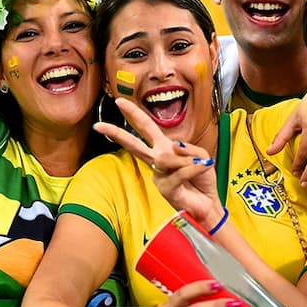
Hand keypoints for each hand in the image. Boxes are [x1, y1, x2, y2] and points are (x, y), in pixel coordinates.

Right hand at [93, 97, 224, 229]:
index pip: (147, 129)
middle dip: (117, 133)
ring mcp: (158, 176)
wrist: (208, 204)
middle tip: (99, 125)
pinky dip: (194, 168)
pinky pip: (180, 171)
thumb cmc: (202, 180)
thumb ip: (188, 148)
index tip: (119, 102)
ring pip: (166, 157)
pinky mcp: (164, 188)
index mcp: (164, 149)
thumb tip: (172, 147)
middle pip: (134, 144)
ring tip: (199, 166)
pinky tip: (201, 169)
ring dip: (188, 160)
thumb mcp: (200, 155)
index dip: (134, 114)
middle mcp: (157, 161)